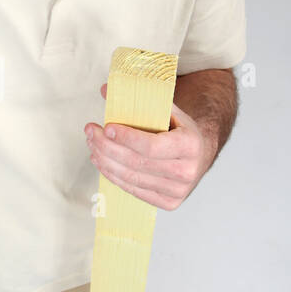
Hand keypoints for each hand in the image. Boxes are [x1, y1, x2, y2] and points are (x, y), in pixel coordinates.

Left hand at [84, 82, 215, 210]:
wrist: (200, 154)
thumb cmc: (180, 130)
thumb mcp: (169, 111)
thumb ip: (142, 99)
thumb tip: (106, 89)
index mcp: (190, 145)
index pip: (152, 146)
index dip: (126, 138)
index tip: (106, 128)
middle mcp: (186, 171)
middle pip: (136, 163)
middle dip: (107, 147)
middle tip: (90, 132)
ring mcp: (177, 191)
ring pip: (131, 178)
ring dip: (105, 161)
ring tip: (91, 145)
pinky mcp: (168, 202)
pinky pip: (133, 190)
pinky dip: (112, 175)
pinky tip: (101, 161)